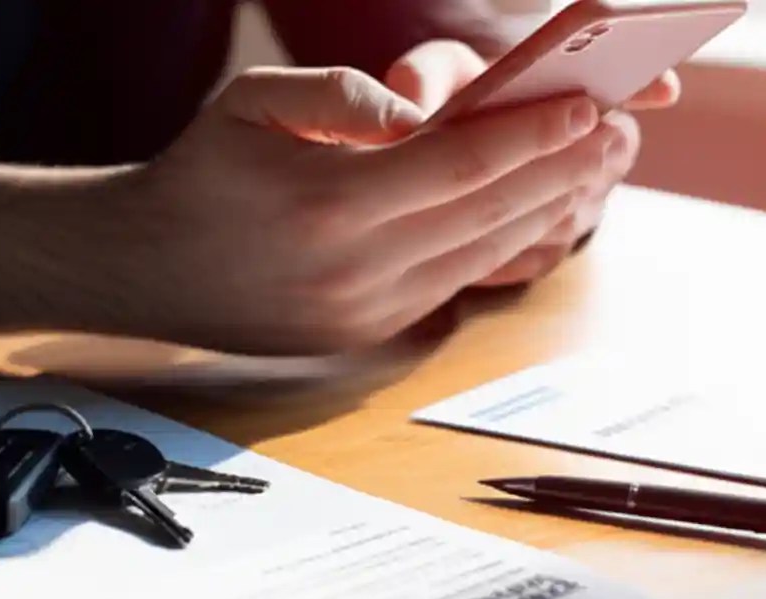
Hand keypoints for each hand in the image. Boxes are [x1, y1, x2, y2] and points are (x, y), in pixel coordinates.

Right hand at [0, 65, 612, 354]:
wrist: (144, 268)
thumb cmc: (197, 174)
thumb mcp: (251, 105)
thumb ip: (342, 98)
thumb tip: (425, 112)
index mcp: (327, 206)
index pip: (455, 167)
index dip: (530, 137)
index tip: (586, 108)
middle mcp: (356, 270)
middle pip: (487, 215)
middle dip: (562, 171)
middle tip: (621, 133)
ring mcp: (367, 312)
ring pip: (483, 256)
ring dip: (548, 211)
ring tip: (597, 171)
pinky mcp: (371, 333)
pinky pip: (459, 285)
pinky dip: (508, 249)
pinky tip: (543, 219)